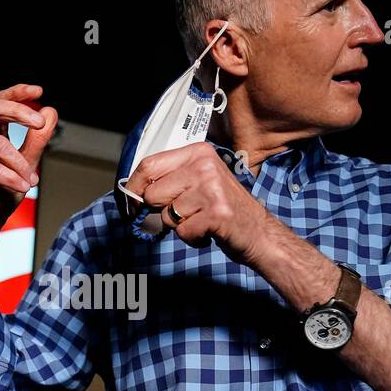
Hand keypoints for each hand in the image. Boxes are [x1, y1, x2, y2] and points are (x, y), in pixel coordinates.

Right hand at [0, 84, 57, 245]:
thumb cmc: (2, 193)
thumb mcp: (27, 164)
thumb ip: (37, 140)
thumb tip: (50, 111)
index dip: (16, 93)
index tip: (39, 91)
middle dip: (17, 111)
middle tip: (40, 123)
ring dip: (20, 161)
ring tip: (33, 180)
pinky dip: (11, 177)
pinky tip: (25, 186)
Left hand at [122, 141, 272, 264]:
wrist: (259, 232)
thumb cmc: (223, 208)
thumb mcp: (199, 181)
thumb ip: (171, 179)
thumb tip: (133, 191)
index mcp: (198, 152)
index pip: (149, 164)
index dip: (134, 187)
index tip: (132, 202)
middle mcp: (204, 165)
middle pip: (153, 193)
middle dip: (162, 211)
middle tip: (184, 214)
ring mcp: (211, 188)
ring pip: (167, 215)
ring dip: (180, 226)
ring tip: (202, 220)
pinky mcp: (216, 213)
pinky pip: (182, 232)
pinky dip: (192, 238)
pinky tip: (209, 230)